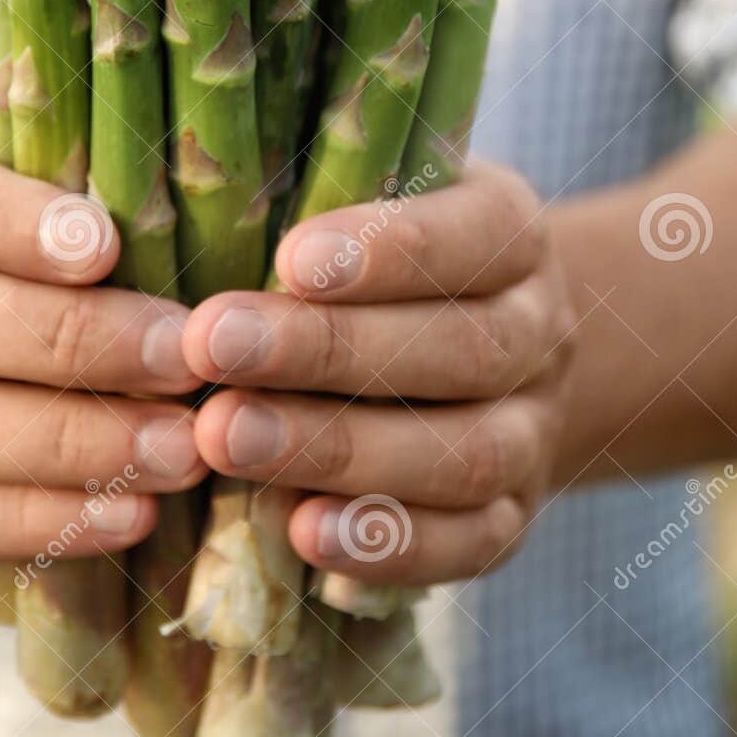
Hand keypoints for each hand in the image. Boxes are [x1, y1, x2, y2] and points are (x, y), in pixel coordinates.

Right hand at [0, 134, 204, 603]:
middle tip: (183, 360)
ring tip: (177, 450)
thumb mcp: (32, 218)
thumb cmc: (4, 282)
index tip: (106, 244)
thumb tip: (214, 211)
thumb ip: (94, 206)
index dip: (4, 218)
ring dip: (65, 443)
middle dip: (66, 339)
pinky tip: (129, 515)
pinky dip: (38, 521)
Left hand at [183, 162, 574, 588]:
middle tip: (214, 346)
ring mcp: (533, 433)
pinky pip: (468, 543)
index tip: (290, 259)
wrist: (491, 351)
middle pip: (460, 350)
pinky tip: (301, 532)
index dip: (389, 251)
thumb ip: (317, 192)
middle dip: (329, 351)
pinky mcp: (511, 518)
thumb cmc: (385, 259)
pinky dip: (388, 544)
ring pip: (464, 453)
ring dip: (338, 450)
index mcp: (511, 233)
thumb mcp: (372, 198)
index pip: (472, 235)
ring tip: (225, 438)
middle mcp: (540, 333)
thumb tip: (196, 196)